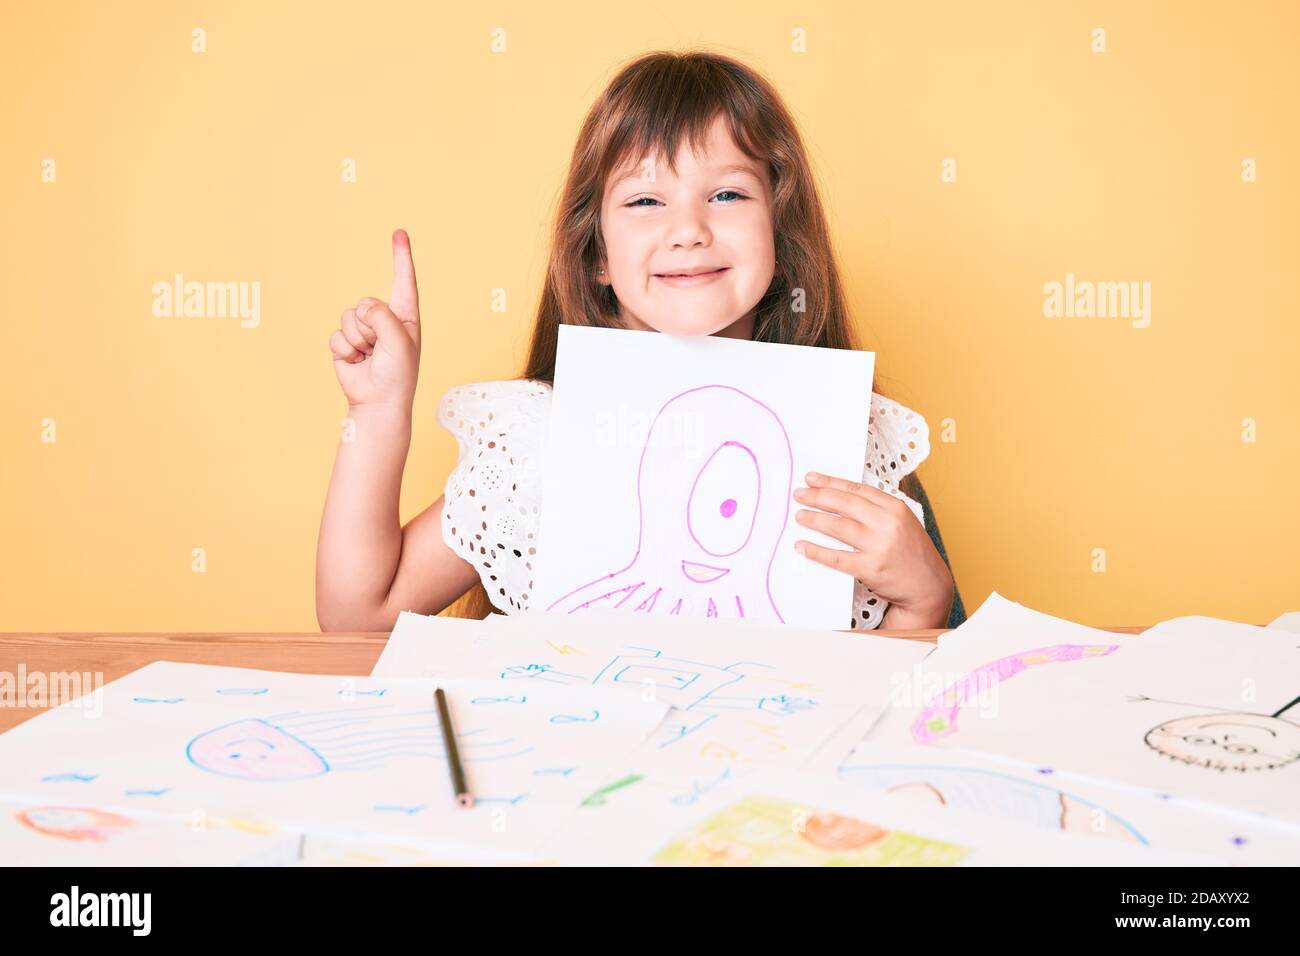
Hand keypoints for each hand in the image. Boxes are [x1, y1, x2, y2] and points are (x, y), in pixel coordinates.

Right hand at [329, 229, 421, 409]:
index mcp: (406, 317)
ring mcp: (364, 331)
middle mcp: (385, 320)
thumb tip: (362, 306)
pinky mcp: (346, 343)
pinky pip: (336, 334)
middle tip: (379, 350)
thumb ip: (382, 317)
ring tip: (369, 357)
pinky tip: (356, 362)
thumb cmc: (397, 375)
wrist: (377, 403)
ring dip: (356, 340)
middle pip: (365, 303)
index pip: (404, 281)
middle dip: (369, 327)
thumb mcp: (399, 343)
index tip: (399, 232)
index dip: (401, 256)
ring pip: (348, 317)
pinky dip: (344, 350)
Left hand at [792, 471, 953, 626]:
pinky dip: (816, 551)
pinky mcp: (871, 569)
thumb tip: (843, 496)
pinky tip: (802, 546)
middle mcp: (888, 524)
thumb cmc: (912, 553)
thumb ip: (879, 509)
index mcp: (895, 508)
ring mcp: (880, 546)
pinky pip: (837, 558)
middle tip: (799, 494)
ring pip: (838, 527)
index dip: (831, 482)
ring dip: (814, 520)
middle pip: (845, 504)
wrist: (928, 586)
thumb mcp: (903, 522)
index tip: (811, 478)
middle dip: (817, 497)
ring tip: (800, 516)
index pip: (857, 490)